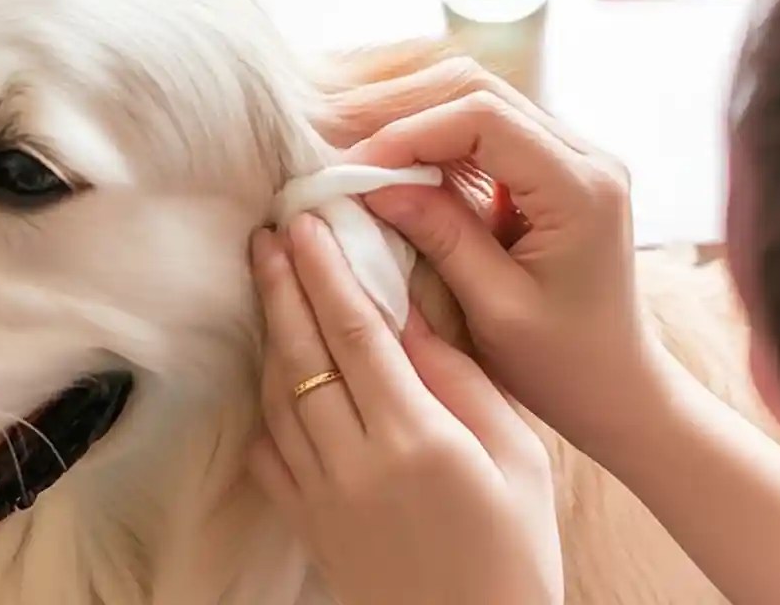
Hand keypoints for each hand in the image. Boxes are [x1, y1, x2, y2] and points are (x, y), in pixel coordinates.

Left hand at [247, 215, 562, 604]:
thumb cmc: (515, 552)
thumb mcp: (515, 458)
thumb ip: (462, 383)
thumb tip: (413, 319)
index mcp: (416, 439)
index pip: (357, 334)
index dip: (327, 274)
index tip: (307, 226)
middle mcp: (354, 462)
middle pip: (305, 354)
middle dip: (283, 287)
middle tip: (268, 236)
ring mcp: (321, 496)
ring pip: (278, 397)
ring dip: (270, 334)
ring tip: (268, 285)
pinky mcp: (307, 524)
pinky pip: (269, 453)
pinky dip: (264, 406)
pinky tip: (269, 376)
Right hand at [344, 57, 673, 459]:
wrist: (616, 387)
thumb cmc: (562, 364)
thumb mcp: (495, 308)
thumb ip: (441, 237)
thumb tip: (375, 185)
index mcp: (581, 189)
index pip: (482, 118)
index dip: (410, 133)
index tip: (355, 169)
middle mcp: (587, 157)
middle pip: (481, 92)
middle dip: (405, 114)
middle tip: (346, 153)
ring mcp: (574, 158)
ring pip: (480, 102)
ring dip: (417, 123)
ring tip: (363, 160)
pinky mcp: (554, 170)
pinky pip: (486, 131)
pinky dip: (435, 142)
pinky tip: (397, 170)